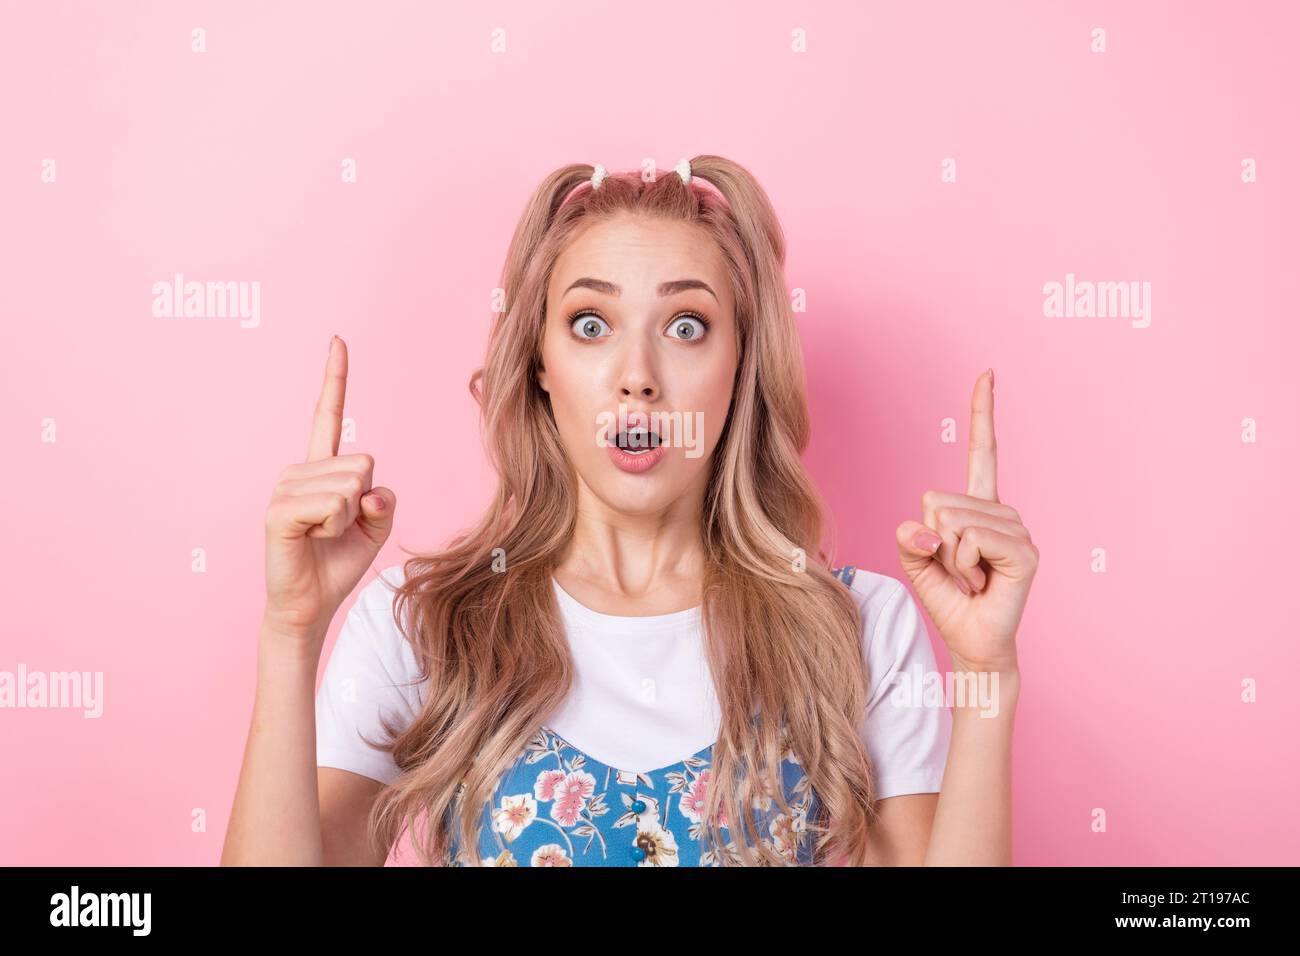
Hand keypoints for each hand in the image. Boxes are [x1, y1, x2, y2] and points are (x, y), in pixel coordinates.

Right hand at [262, 335, 396, 646]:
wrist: (310, 603)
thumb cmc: (338, 561)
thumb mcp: (375, 527)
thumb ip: (383, 499)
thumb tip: (370, 489)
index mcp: (323, 468)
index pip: (329, 415)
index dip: (335, 378)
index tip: (337, 340)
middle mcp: (300, 470)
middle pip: (363, 464)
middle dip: (363, 503)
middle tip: (337, 528)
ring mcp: (285, 487)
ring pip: (350, 485)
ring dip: (347, 519)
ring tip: (322, 535)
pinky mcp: (278, 510)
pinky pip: (331, 504)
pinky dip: (333, 526)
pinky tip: (312, 538)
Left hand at [894, 369, 1037, 672]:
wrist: (973, 641)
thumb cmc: (949, 601)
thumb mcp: (916, 563)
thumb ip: (910, 537)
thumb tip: (921, 524)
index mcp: (978, 507)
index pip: (984, 451)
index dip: (983, 412)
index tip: (987, 374)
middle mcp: (1002, 512)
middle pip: (937, 501)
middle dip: (933, 542)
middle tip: (957, 570)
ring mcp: (1017, 531)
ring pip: (951, 522)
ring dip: (948, 559)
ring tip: (970, 578)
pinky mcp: (1024, 553)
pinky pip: (970, 540)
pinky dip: (961, 564)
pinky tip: (981, 581)